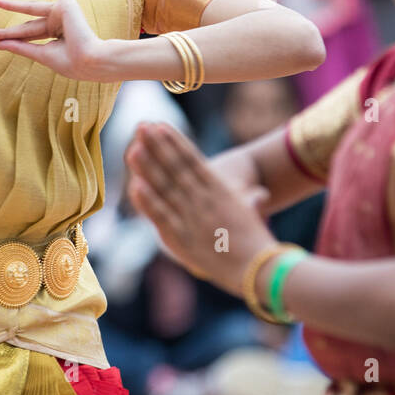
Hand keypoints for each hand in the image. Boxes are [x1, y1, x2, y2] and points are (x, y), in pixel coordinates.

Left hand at [0, 0, 112, 79]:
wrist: (88, 61)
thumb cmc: (70, 62)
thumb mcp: (41, 55)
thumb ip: (20, 47)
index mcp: (54, 37)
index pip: (28, 36)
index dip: (11, 38)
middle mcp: (57, 23)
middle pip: (26, 26)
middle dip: (7, 30)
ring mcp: (62, 12)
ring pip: (30, 9)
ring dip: (11, 6)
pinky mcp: (67, 4)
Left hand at [125, 122, 275, 296]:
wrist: (260, 268)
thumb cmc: (258, 243)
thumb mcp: (254, 215)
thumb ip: (251, 202)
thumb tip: (261, 195)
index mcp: (220, 190)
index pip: (193, 160)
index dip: (176, 142)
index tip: (161, 126)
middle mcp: (204, 199)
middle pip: (175, 168)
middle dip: (157, 146)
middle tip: (141, 126)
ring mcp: (192, 217)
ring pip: (165, 187)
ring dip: (148, 167)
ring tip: (133, 147)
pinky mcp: (184, 238)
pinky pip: (162, 215)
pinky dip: (148, 201)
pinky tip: (136, 185)